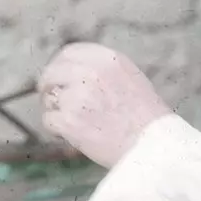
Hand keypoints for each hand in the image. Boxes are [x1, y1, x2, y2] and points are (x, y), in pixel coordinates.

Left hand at [38, 42, 171, 168]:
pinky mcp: (69, 120)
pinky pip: (49, 121)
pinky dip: (56, 131)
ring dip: (57, 112)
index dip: (58, 65)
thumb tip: (71, 70)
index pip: (69, 53)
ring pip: (49, 100)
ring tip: (76, 125)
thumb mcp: (130, 79)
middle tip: (50, 99)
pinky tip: (72, 136)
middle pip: (52, 73)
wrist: (153, 147)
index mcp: (108, 60)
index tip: (55, 76)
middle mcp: (90, 73)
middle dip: (48, 86)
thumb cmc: (145, 118)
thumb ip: (103, 70)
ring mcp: (78, 96)